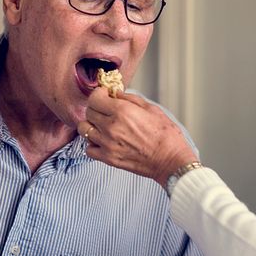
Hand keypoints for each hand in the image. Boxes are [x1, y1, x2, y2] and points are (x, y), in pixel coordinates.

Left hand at [78, 90, 196, 187]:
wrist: (170, 160)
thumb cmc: (166, 136)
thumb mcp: (152, 109)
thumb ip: (130, 99)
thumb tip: (116, 94)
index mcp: (122, 112)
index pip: (94, 98)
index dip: (98, 94)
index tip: (103, 95)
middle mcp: (111, 127)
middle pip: (89, 112)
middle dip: (95, 108)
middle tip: (104, 109)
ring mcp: (108, 144)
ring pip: (85, 129)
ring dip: (91, 125)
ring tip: (102, 125)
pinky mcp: (108, 158)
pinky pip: (89, 149)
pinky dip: (92, 144)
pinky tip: (103, 140)